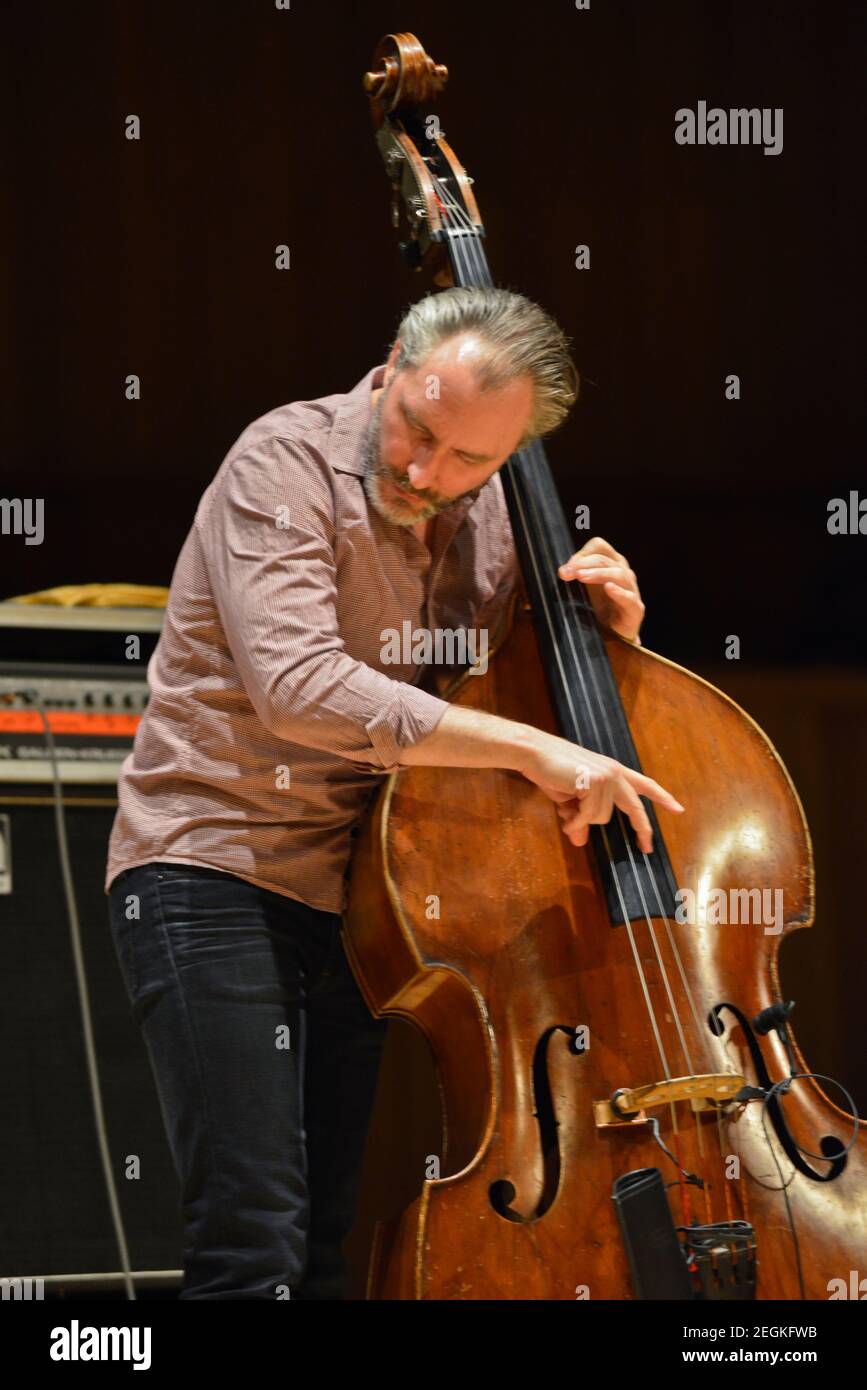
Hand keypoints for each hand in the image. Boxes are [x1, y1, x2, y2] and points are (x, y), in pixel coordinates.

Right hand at [520, 731, 683, 853]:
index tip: (678, 809)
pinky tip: (564, 815)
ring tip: (565, 813)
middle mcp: (615, 772)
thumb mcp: (569, 800)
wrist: (534, 753)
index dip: (661, 797)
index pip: (644, 784)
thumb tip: (580, 840)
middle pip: (636, 807)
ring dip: (582, 821)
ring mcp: (608, 776)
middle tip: (647, 849)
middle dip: (642, 829)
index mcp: (613, 771)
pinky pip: (590, 815)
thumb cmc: (551, 771)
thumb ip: (580, 818)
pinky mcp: (597, 781)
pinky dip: (575, 821)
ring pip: (603, 817)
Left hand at [557, 536, 644, 644]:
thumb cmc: (598, 609)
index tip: (567, 567)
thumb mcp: (582, 590)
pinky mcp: (635, 610)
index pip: (599, 546)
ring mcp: (631, 591)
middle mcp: (623, 573)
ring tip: (582, 577)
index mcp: (611, 563)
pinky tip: (609, 588)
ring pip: (619, 574)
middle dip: (585, 563)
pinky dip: (619, 592)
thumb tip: (562, 571)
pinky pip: (630, 598)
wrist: (612, 638)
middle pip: (606, 559)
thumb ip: (574, 578)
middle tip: (568, 572)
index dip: (582, 553)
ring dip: (599, 573)